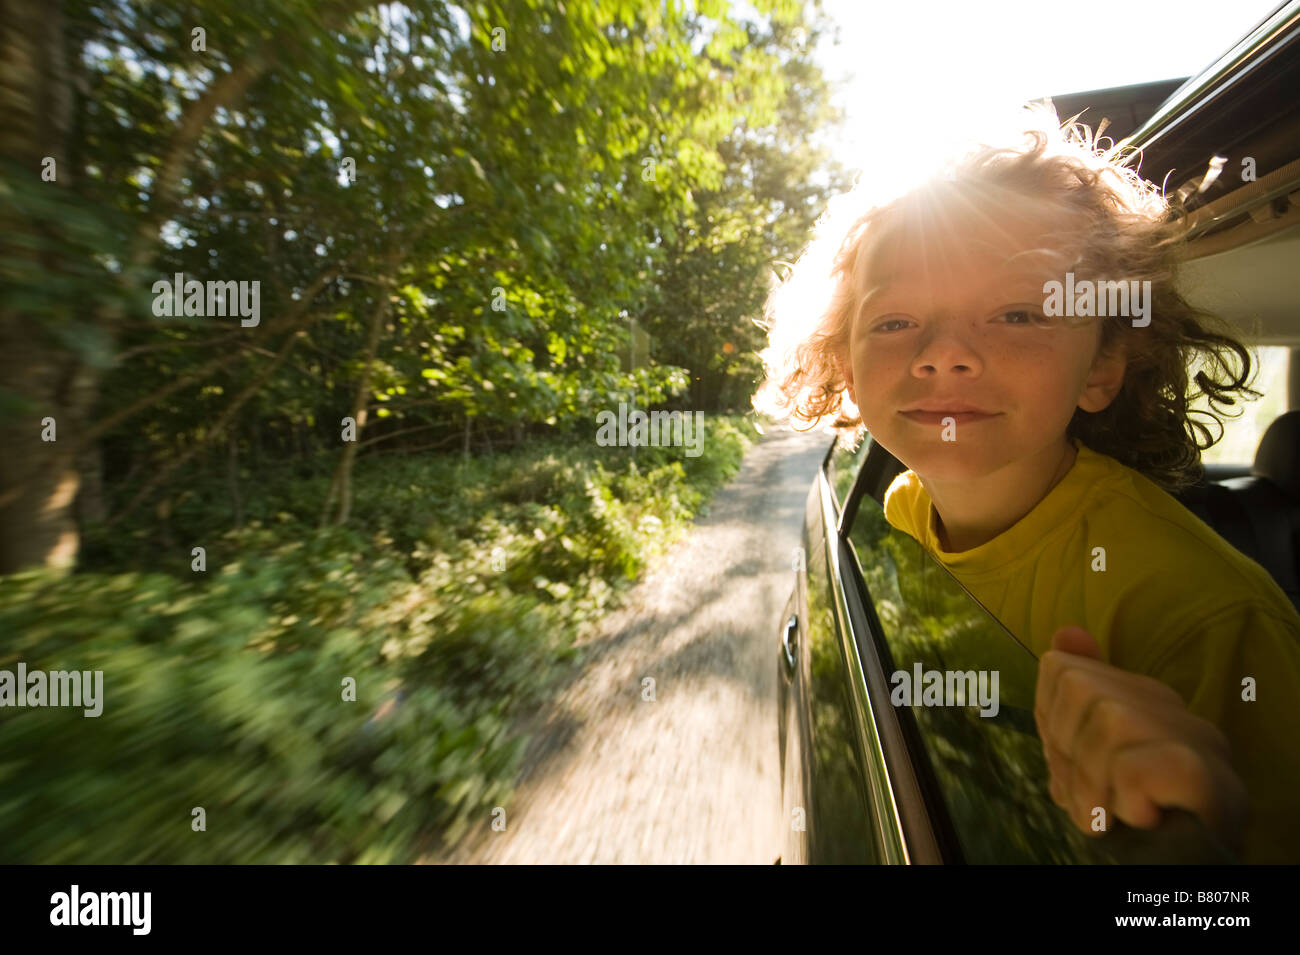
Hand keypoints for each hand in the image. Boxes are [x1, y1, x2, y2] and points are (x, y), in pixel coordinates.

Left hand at [1033, 626, 1247, 849]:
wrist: (1187, 870)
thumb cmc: (1135, 822)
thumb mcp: (1089, 760)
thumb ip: (1071, 701)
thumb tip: (1066, 633)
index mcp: (1141, 699)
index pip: (1061, 672)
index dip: (1050, 725)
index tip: (1071, 769)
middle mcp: (1173, 708)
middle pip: (1077, 687)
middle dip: (1066, 754)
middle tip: (1092, 797)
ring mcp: (1195, 737)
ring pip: (1106, 723)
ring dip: (1093, 785)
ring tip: (1112, 813)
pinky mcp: (1202, 772)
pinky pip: (1131, 765)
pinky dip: (1123, 798)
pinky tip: (1140, 817)